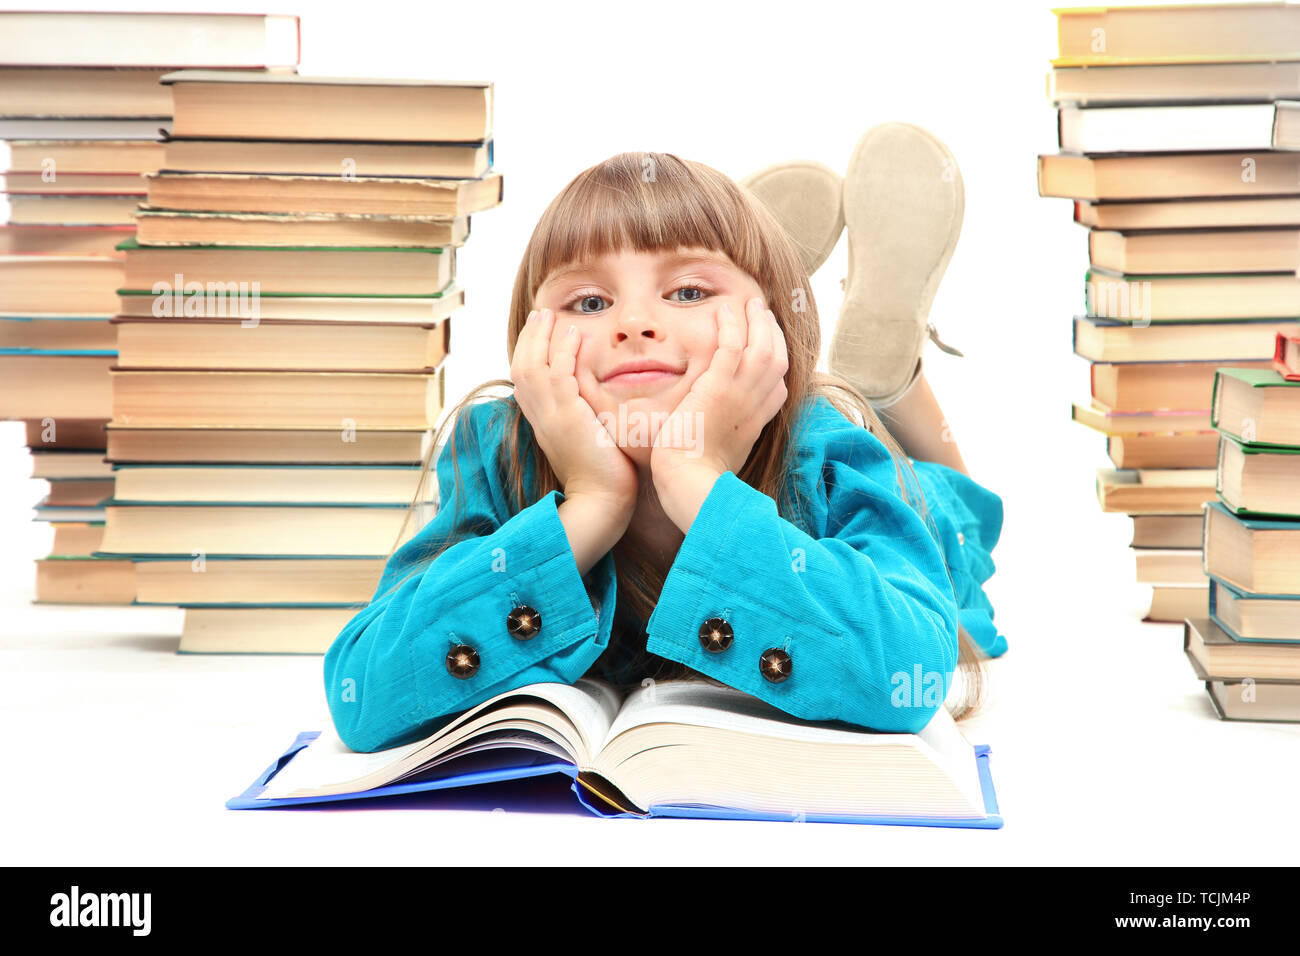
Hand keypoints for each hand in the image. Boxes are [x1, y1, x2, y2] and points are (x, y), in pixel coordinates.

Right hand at [511, 307, 638, 514]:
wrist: (602, 503)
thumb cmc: (605, 479)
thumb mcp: (591, 443)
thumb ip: (588, 421)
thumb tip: (601, 409)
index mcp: (545, 424)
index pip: (527, 382)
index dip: (530, 354)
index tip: (541, 334)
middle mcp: (541, 419)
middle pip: (521, 368)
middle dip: (529, 339)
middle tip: (540, 314)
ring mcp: (550, 418)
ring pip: (532, 366)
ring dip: (540, 337)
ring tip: (550, 314)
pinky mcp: (566, 418)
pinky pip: (558, 375)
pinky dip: (562, 351)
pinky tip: (573, 333)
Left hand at [650, 295, 788, 495]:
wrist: (691, 484)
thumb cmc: (698, 478)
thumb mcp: (724, 455)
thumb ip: (727, 437)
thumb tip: (720, 433)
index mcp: (759, 421)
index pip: (778, 384)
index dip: (776, 359)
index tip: (767, 343)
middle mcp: (756, 405)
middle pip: (777, 359)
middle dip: (772, 333)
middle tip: (762, 312)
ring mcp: (741, 394)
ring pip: (761, 346)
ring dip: (758, 321)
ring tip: (751, 303)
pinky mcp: (719, 386)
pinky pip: (732, 345)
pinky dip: (733, 325)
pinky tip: (726, 310)